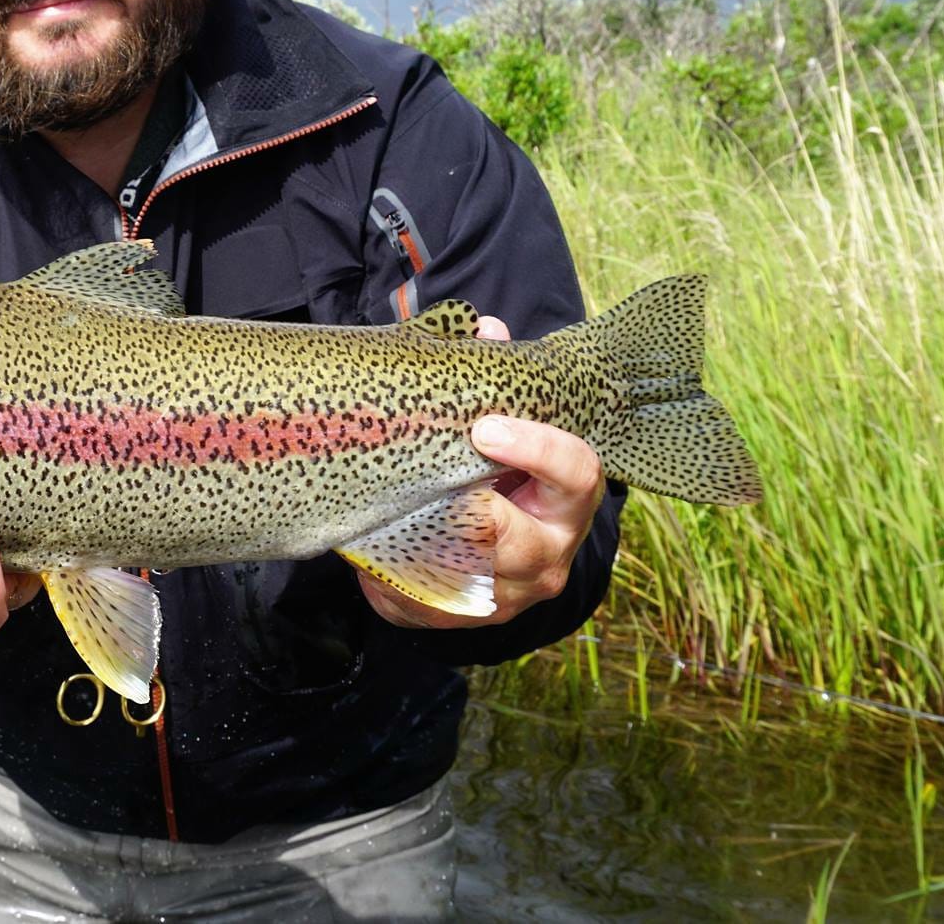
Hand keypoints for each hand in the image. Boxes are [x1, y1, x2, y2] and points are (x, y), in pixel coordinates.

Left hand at [359, 314, 607, 628]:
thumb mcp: (507, 430)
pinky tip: (367, 543)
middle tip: (423, 469)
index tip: (486, 426)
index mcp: (567, 500)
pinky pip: (416, 597)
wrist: (495, 555)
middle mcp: (546, 554)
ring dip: (418, 535)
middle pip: (511, 536)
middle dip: (465, 504)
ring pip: (457, 570)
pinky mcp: (459, 616)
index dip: (535, 447)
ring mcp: (506, 595)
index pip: (576, 472)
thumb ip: (495, 381)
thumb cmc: (500, 474)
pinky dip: (386, 570)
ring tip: (390, 502)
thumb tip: (482, 327)